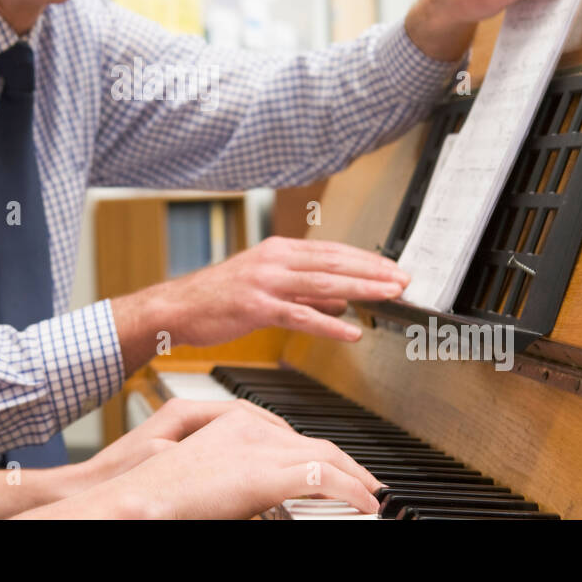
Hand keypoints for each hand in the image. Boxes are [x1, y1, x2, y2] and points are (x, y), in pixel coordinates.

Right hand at [29, 409, 381, 518]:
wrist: (123, 494)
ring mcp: (255, 445)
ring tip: (370, 494)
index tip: (330, 470)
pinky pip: (320, 478)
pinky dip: (347, 489)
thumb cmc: (144, 487)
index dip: (312, 453)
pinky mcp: (263, 472)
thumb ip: (222, 468)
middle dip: (340, 462)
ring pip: (322, 454)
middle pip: (309, 441)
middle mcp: (244, 425)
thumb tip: (248, 491)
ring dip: (351, 475)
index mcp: (225, 421)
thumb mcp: (189, 469)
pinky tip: (363, 502)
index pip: (282, 432)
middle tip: (364, 482)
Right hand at [115, 237, 407, 365]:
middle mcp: (275, 260)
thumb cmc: (218, 298)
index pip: (333, 251)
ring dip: (360, 290)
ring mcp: (265, 281)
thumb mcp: (266, 287)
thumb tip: (341, 299)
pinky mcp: (256, 306)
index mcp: (279, 250)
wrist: (177, 307)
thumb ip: (304, 292)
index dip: (367, 260)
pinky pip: (300, 315)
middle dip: (373, 272)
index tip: (393, 268)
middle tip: (403, 280)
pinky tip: (350, 331)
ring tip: (387, 297)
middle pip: (334, 263)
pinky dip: (328, 323)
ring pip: (323, 284)